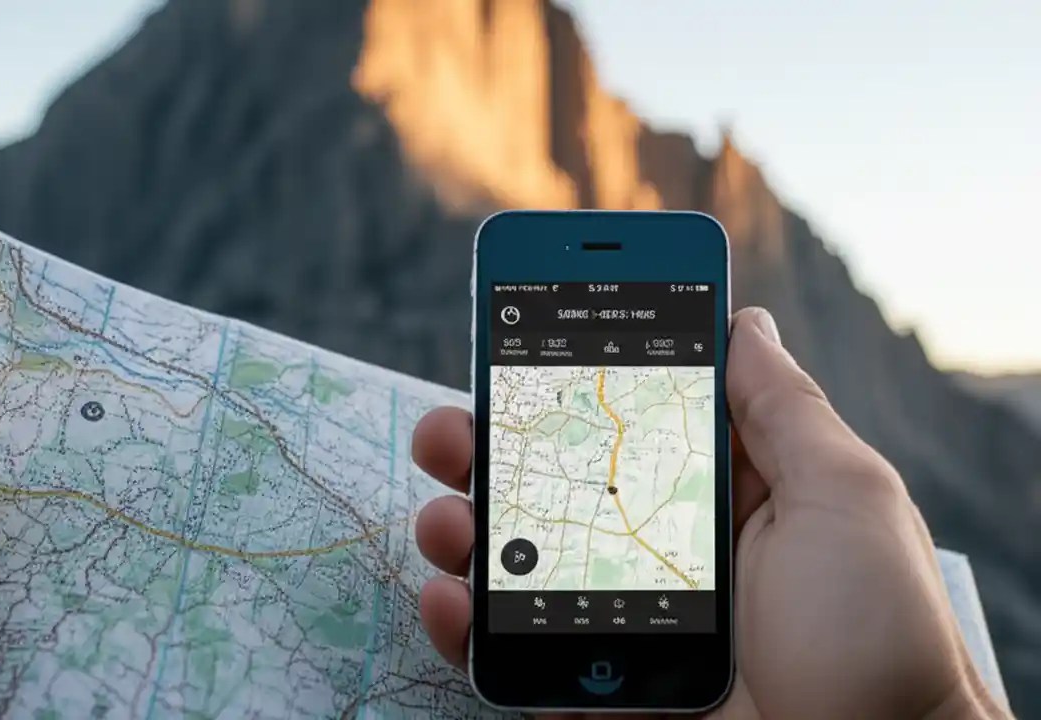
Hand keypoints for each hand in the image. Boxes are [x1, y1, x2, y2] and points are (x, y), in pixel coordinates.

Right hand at [411, 307, 1009, 719]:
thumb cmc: (878, 631)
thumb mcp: (843, 497)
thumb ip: (782, 408)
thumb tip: (743, 320)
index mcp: (719, 488)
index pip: (627, 415)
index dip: (568, 377)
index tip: (514, 339)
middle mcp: (662, 542)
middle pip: (554, 482)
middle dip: (488, 450)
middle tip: (448, 433)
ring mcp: (624, 613)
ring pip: (521, 561)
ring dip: (464, 532)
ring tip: (446, 524)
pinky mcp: (600, 682)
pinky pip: (520, 650)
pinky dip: (470, 629)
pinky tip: (452, 604)